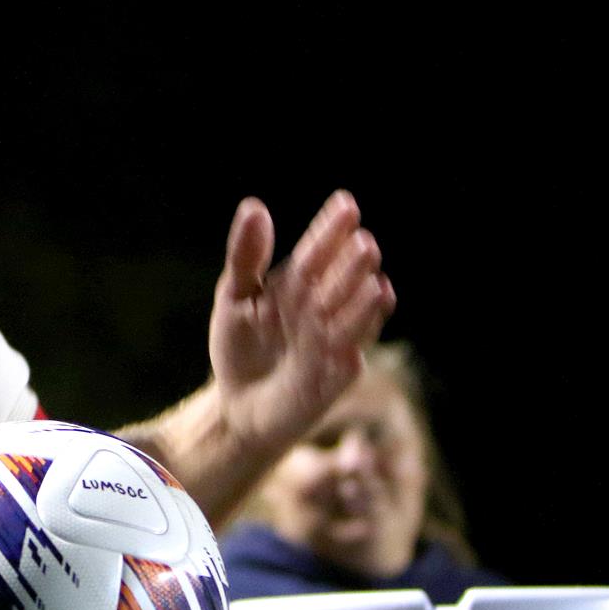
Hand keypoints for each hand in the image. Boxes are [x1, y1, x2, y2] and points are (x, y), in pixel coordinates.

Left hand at [209, 191, 394, 450]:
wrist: (237, 405)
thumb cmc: (240, 346)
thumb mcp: (234, 297)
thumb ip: (246, 256)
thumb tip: (255, 207)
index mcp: (299, 283)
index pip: (319, 251)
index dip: (332, 229)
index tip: (345, 204)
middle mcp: (322, 308)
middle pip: (343, 281)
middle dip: (353, 264)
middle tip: (363, 242)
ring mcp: (332, 342)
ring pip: (355, 317)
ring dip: (365, 301)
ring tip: (373, 281)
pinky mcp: (334, 378)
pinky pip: (350, 358)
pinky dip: (357, 343)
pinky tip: (364, 331)